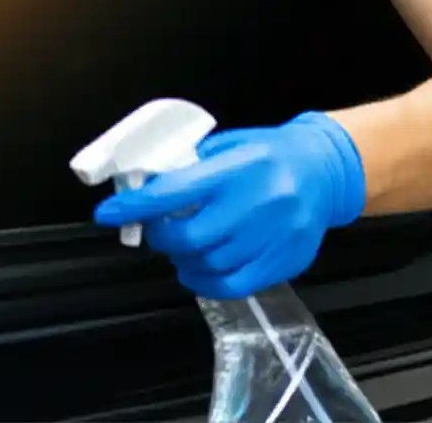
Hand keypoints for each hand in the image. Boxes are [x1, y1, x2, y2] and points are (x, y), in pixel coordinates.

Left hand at [93, 112, 366, 298]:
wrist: (324, 170)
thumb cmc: (268, 155)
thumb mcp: (226, 146)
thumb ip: (188, 168)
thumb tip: (144, 188)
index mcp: (236, 170)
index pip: (172, 193)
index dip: (134, 207)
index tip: (107, 213)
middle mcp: (256, 205)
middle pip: (189, 238)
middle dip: (160, 237)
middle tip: (155, 230)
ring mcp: (273, 237)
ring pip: (209, 264)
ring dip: (182, 259)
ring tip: (181, 245)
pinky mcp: (284, 261)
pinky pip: (234, 286)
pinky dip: (205, 282)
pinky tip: (196, 269)